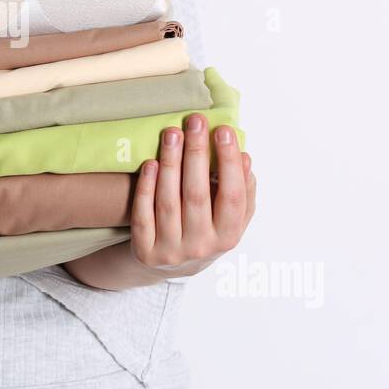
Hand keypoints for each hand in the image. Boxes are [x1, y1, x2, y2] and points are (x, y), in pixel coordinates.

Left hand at [129, 114, 255, 277]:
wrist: (172, 266)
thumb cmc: (207, 230)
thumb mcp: (231, 217)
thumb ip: (243, 190)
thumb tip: (245, 158)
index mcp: (228, 237)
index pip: (232, 196)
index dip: (229, 163)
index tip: (224, 130)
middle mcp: (201, 246)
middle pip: (197, 195)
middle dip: (196, 154)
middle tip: (195, 121)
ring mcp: (170, 251)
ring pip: (168, 202)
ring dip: (170, 164)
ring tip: (172, 133)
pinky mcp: (144, 251)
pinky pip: (143, 215)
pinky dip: (146, 188)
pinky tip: (150, 163)